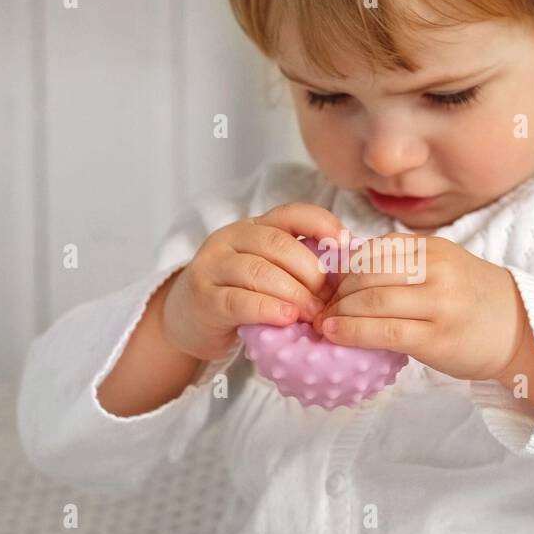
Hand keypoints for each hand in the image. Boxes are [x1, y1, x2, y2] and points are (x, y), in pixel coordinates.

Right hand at [162, 203, 345, 360]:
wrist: (188, 320)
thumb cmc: (239, 296)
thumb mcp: (268, 273)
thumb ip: (297, 267)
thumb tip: (346, 273)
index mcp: (253, 227)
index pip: (290, 214)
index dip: (321, 224)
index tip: (345, 244)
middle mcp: (230, 238)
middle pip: (278, 244)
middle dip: (311, 272)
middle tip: (328, 301)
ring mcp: (213, 266)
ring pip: (259, 271)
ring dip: (293, 294)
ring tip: (313, 315)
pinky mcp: (204, 298)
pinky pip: (238, 300)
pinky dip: (267, 308)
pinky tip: (286, 318)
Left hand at [313, 233, 527, 381]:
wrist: (522, 332)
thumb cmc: (475, 303)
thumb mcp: (443, 268)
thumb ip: (403, 266)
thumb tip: (346, 274)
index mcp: (433, 249)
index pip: (372, 251)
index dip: (342, 269)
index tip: (327, 286)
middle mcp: (436, 270)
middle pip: (366, 273)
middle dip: (334, 292)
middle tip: (318, 308)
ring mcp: (438, 303)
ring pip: (370, 301)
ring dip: (338, 313)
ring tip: (322, 323)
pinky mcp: (436, 337)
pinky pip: (383, 331)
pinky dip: (351, 332)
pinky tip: (334, 335)